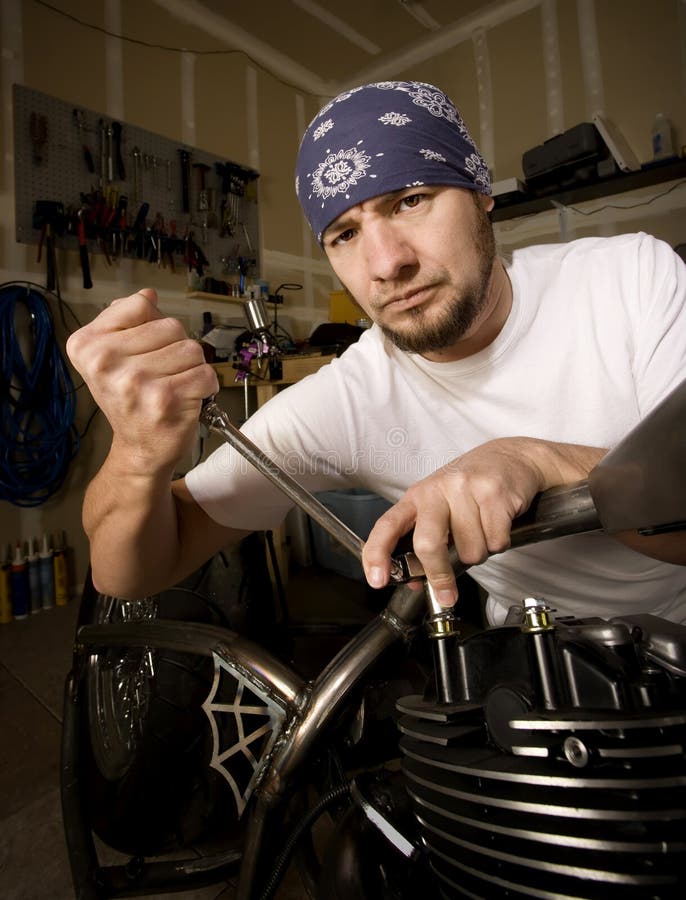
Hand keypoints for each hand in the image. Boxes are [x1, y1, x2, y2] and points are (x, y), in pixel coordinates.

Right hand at [67, 288, 217, 474]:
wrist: (139, 449)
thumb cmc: (130, 401)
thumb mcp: (115, 356)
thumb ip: (128, 321)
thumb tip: (148, 294)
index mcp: (87, 345)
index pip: (141, 304)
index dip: (153, 325)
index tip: (144, 349)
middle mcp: (105, 362)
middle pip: (171, 326)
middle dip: (176, 348)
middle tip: (161, 374)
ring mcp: (135, 381)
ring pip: (191, 349)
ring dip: (191, 368)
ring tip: (173, 386)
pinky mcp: (165, 399)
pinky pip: (205, 373)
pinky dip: (205, 386)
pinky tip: (187, 398)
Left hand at [362, 438, 604, 606]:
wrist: (512, 457)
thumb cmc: (471, 486)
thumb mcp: (440, 506)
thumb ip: (425, 540)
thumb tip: (415, 581)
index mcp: (417, 495)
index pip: (387, 525)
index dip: (377, 554)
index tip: (376, 580)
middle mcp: (438, 489)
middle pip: (428, 544)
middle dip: (439, 575)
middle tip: (447, 593)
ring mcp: (466, 489)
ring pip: (470, 551)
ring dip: (479, 553)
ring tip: (482, 532)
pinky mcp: (495, 494)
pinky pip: (495, 542)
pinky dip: (499, 544)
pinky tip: (498, 524)